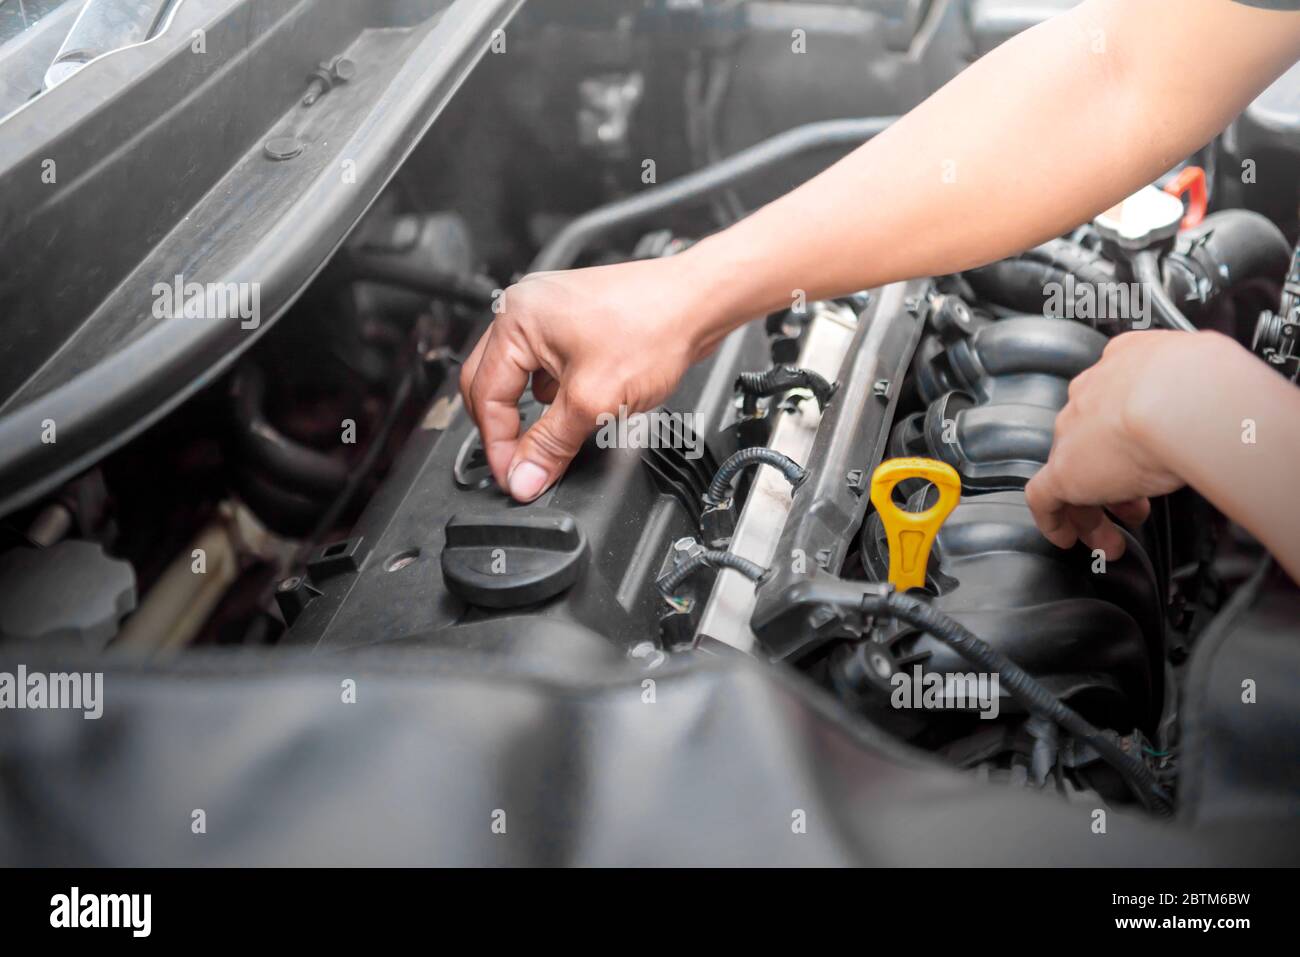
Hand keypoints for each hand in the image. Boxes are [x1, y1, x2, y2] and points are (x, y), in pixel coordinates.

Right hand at [459, 255, 719, 501]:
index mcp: (516, 319)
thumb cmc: (654, 326)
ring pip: (521, 379)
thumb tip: (524, 477)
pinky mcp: (576, 325)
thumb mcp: (593, 401)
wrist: (700, 302)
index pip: (485, 394)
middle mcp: (526, 310)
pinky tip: (577, 410)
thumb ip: (551, 445)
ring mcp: (551, 315)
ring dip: (531, 414)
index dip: (497, 445)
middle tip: (522, 468)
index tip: (514, 478)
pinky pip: (548, 369)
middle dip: (505, 429)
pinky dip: (555, 397)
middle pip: (493, 384)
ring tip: (551, 441)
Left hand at [1026, 330, 1207, 558]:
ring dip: (1092, 509)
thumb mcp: (1202, 385)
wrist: (1181, 400)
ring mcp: (1074, 430)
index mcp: (1126, 363)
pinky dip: (1055, 520)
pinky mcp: (1063, 468)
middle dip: (1111, 478)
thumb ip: (1196, 400)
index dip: (1128, 440)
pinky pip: (1043, 497)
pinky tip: (1067, 538)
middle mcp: (1093, 393)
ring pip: (1070, 470)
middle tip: (1133, 507)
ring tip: (1111, 536)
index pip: (1113, 404)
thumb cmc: (1203, 390)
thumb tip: (1217, 419)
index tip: (1143, 464)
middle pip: (1088, 440)